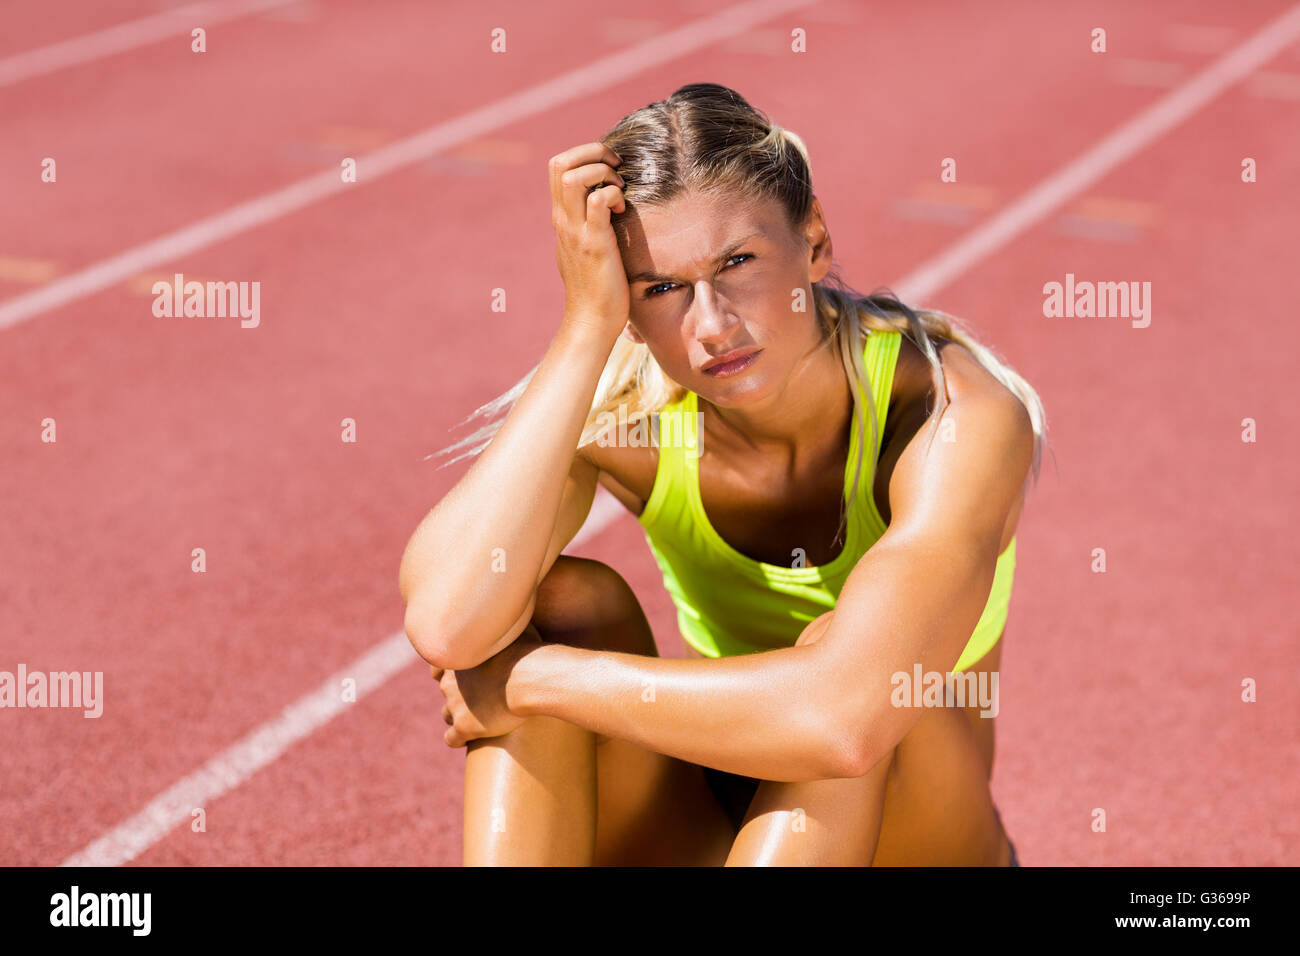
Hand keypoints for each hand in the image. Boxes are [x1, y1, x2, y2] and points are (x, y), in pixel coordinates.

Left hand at [433, 624, 543, 747]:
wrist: (530, 678)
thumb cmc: (527, 650)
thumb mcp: (514, 628)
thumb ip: (505, 624)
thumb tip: (515, 613)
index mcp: (458, 658)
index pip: (437, 667)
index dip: (451, 673)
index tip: (469, 677)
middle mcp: (450, 682)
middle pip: (445, 692)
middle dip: (460, 696)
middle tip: (483, 697)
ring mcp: (455, 705)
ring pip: (447, 715)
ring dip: (460, 717)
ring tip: (480, 719)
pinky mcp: (465, 727)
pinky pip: (451, 739)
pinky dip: (460, 738)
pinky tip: (475, 737)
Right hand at [548, 141, 629, 339]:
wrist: (591, 321)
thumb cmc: (596, 287)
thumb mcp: (585, 248)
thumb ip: (587, 224)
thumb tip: (603, 206)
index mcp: (561, 218)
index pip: (557, 166)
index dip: (583, 155)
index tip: (609, 169)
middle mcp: (563, 220)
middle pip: (559, 163)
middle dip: (591, 153)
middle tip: (616, 169)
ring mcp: (576, 232)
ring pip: (573, 176)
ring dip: (601, 172)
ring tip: (618, 189)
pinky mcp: (594, 244)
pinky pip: (599, 201)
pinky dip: (613, 195)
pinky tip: (622, 211)